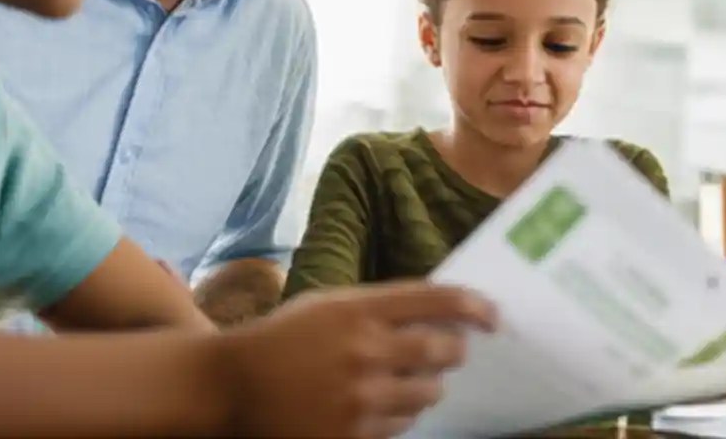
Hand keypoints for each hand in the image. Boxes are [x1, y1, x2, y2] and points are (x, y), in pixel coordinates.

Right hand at [215, 282, 497, 437]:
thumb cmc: (288, 338)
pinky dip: (398, 415)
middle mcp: (365, 351)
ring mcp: (360, 397)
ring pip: (428, 394)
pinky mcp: (352, 434)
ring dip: (426, 386)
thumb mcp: (332, 305)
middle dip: (455, 351)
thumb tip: (446, 314)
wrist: (232, 386)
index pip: (439, 301)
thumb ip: (384, 307)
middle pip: (443, 351)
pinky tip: (374, 404)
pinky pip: (402, 426)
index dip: (476, 307)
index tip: (493, 316)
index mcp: (360, 309)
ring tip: (398, 380)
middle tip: (452, 351)